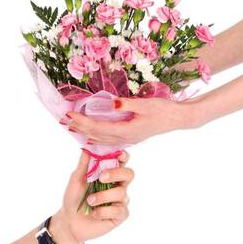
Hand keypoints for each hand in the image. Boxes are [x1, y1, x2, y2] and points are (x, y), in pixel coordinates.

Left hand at [50, 149, 131, 243]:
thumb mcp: (76, 179)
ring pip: (121, 193)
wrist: (69, 221)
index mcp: (109, 174)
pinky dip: (103, 211)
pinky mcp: (120, 215)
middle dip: (116, 173)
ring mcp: (120, 200)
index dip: (123, 156)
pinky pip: (119, 210)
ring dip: (102, 196)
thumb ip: (84, 164)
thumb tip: (88, 146)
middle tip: (101, 178)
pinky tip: (94, 213)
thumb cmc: (73, 199)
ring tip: (89, 201)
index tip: (119, 155)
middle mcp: (118, 185)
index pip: (122, 161)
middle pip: (129, 174)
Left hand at [59, 95, 189, 146]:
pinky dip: (98, 137)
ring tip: (73, 129)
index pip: (97, 128)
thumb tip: (110, 103)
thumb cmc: (163, 110)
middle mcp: (125, 138)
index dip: (82, 122)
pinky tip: (93, 136)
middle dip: (79, 128)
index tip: (69, 114)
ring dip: (86, 134)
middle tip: (64, 121)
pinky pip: (110, 139)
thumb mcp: (144, 104)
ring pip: (102, 139)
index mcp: (126, 130)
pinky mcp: (132, 137)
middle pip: (96, 135)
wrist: (178, 119)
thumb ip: (126, 104)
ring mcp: (128, 139)